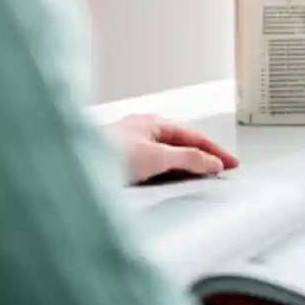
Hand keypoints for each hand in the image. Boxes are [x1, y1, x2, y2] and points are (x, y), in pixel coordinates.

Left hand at [105, 114, 240, 183]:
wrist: (71, 168)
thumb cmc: (108, 155)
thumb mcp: (157, 157)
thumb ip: (188, 159)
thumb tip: (212, 163)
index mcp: (153, 122)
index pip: (194, 136)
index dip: (216, 151)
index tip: (233, 164)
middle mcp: (141, 130)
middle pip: (181, 143)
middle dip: (203, 156)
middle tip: (222, 170)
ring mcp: (130, 146)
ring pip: (167, 155)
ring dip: (186, 165)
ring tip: (203, 178)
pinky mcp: (120, 163)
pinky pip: (154, 165)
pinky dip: (169, 172)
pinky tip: (171, 182)